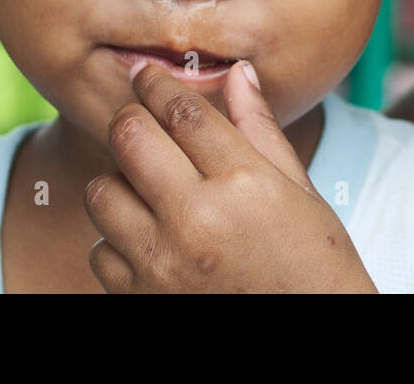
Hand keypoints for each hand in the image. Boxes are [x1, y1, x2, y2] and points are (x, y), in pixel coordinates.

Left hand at [85, 61, 375, 292]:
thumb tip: (237, 72)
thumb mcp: (300, 190)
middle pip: (130, 139)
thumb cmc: (313, 263)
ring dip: (118, 180)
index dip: (156, 83)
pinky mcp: (140, 299)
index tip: (145, 72)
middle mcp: (198, 219)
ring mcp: (163, 264)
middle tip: (137, 118)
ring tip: (145, 184)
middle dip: (129, 119)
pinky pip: (100, 251)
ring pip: (102, 192)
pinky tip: (148, 237)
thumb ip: (260, 129)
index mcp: (245, 184)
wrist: (312, 341)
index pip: (182, 111)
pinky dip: (117, 240)